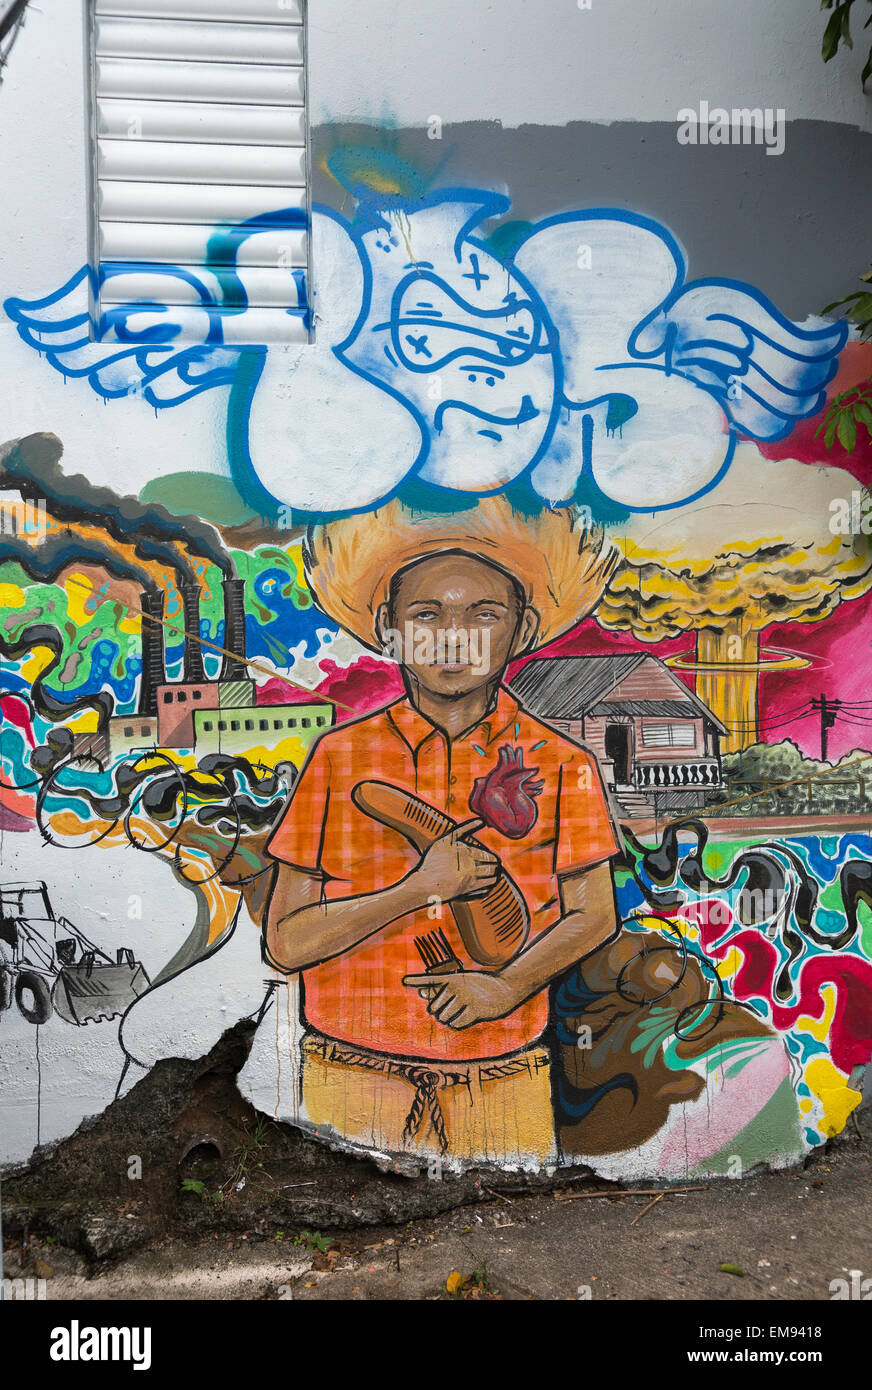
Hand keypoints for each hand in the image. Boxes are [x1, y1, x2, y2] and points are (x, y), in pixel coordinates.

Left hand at [401, 969, 518, 1028]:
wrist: (504, 990)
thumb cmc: (478, 987)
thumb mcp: (460, 982)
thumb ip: (441, 987)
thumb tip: (421, 992)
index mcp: (453, 978)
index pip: (431, 979)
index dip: (417, 981)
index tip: (404, 980)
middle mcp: (458, 987)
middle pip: (434, 1009)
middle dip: (440, 1013)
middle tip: (451, 1008)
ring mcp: (466, 998)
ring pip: (444, 1018)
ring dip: (449, 1020)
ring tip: (459, 1012)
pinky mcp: (474, 1010)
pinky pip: (456, 1025)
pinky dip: (458, 1024)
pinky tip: (466, 1017)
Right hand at [409, 819, 499, 903]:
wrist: (425, 884)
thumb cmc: (434, 860)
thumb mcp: (446, 840)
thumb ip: (465, 828)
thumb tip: (482, 820)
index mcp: (466, 852)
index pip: (487, 855)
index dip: (492, 858)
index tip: (493, 859)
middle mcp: (470, 865)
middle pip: (492, 867)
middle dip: (496, 866)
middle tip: (497, 866)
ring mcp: (469, 879)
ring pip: (491, 878)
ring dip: (495, 876)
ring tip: (495, 875)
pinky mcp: (467, 891)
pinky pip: (484, 890)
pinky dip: (488, 887)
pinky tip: (487, 886)